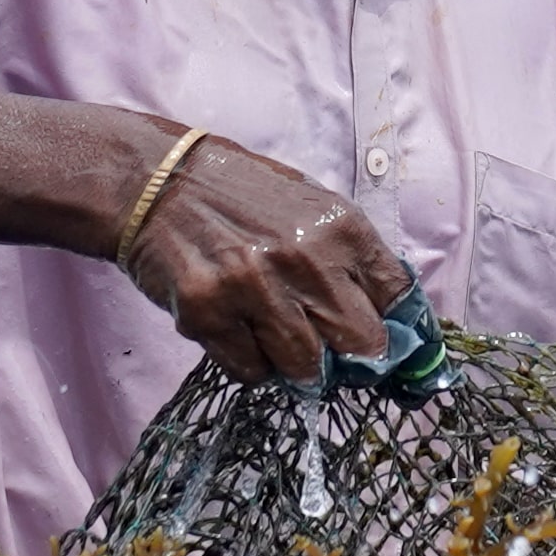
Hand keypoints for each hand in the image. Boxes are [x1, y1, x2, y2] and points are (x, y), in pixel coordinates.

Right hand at [113, 130, 402, 386]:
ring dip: (296, 364)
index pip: (398, 298)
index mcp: (341, 228)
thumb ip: (351, 260)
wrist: (156, 182)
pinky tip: (236, 328)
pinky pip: (251, 372)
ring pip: (306, 369)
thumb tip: (391, 321)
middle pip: (362, 345)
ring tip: (273, 332)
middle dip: (350, 356)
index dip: (398, 331)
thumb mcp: (312, 208)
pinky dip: (250, 362)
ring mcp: (254, 289)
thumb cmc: (241, 196)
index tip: (391, 349)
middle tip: (329, 349)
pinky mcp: (207, 315)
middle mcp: (304, 259)